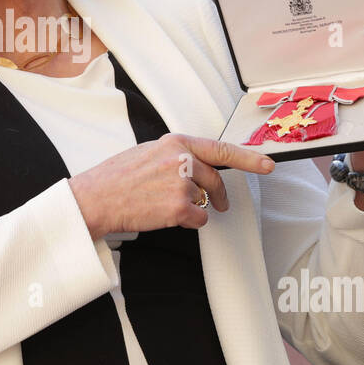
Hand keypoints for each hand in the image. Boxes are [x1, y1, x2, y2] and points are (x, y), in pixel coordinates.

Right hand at [69, 134, 274, 238]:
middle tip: (219, 204)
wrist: (96, 198)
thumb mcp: (148, 152)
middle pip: (215, 179)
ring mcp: (181, 183)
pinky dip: (186, 222)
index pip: (220, 149)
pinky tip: (162, 215)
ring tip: (163, 205)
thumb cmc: (116, 177)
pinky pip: (198, 220)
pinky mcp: (178, 207)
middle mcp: (182, 159)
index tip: (267, 164)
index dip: (248, 158)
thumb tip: (196, 166)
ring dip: (191, 208)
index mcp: (175, 143)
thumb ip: (175, 155)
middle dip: (219, 195)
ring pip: (204, 202)